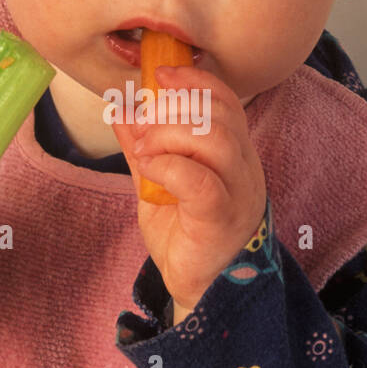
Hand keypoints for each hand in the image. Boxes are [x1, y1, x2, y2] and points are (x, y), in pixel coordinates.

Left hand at [110, 66, 266, 315]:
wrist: (200, 291)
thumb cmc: (186, 237)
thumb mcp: (157, 184)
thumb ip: (144, 147)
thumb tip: (122, 108)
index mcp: (234, 155)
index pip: (227, 101)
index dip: (195, 80)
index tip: (160, 75)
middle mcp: (244, 169)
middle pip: (219, 114)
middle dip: (173, 108)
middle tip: (143, 126)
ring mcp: (238, 194)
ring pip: (214, 140)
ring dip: (169, 134)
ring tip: (144, 150)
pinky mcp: (222, 219)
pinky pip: (202, 181)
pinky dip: (169, 166)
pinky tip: (150, 170)